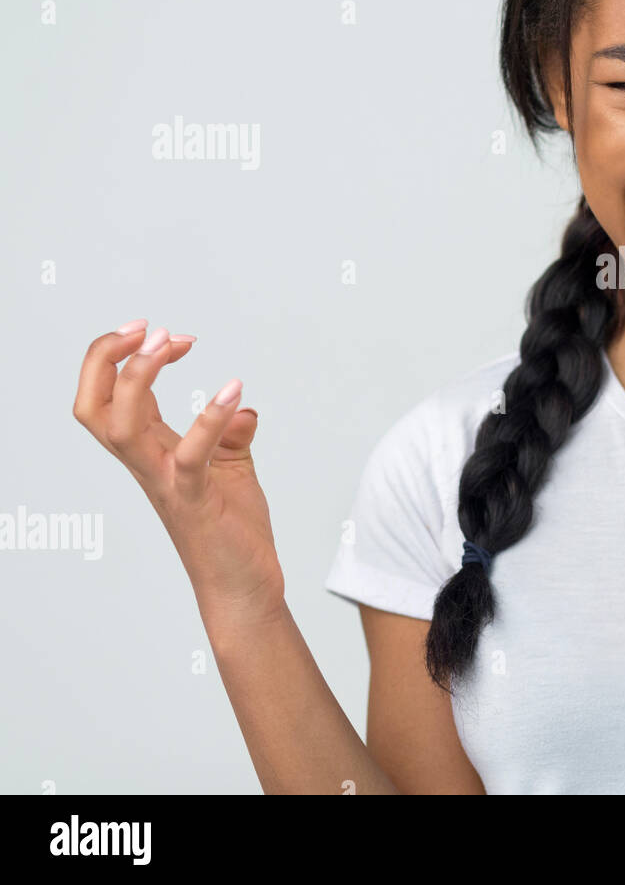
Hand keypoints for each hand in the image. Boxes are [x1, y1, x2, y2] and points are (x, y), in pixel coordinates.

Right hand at [73, 320, 284, 629]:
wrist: (243, 584)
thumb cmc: (230, 528)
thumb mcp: (231, 468)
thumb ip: (229, 434)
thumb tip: (242, 408)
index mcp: (148, 451)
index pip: (108, 395)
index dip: (124, 356)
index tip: (168, 334)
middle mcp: (146, 464)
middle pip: (92, 406)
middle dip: (107, 357)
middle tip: (149, 328)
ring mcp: (166, 482)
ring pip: (120, 427)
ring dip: (141, 378)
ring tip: (173, 343)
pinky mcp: (196, 499)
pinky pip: (190, 455)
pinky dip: (209, 417)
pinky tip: (234, 389)